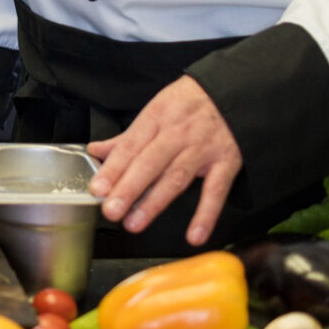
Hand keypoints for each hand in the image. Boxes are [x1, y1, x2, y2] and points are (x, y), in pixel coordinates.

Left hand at [87, 76, 242, 246]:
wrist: (232, 92)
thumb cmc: (188, 103)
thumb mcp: (156, 109)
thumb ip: (127, 137)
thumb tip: (96, 151)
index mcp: (156, 119)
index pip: (130, 147)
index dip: (112, 169)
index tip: (97, 189)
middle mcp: (177, 135)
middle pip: (149, 164)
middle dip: (128, 188)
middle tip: (111, 210)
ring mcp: (202, 150)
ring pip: (175, 178)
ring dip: (154, 202)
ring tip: (135, 223)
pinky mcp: (226, 163)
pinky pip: (215, 192)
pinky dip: (206, 214)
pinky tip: (194, 235)